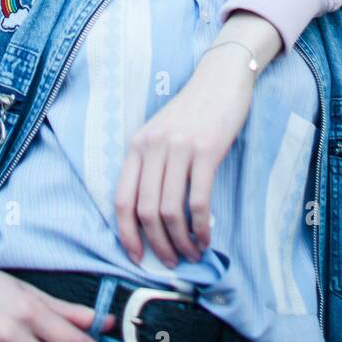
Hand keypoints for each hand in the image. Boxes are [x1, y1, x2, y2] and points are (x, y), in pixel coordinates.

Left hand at [114, 47, 255, 266]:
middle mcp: (152, 147)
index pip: (122, 199)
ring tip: (191, 254)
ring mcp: (178, 148)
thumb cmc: (192, 112)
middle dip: (156, 245)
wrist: (220, 79)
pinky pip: (198, 201)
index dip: (126, 234)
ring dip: (180, 241)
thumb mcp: (160, 134)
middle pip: (145, 211)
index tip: (136, 257)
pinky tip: (206, 238)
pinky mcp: (206, 151)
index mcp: (136, 146)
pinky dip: (200, 227)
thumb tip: (152, 217)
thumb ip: (152, 165)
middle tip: (170, 262)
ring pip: (170, 210)